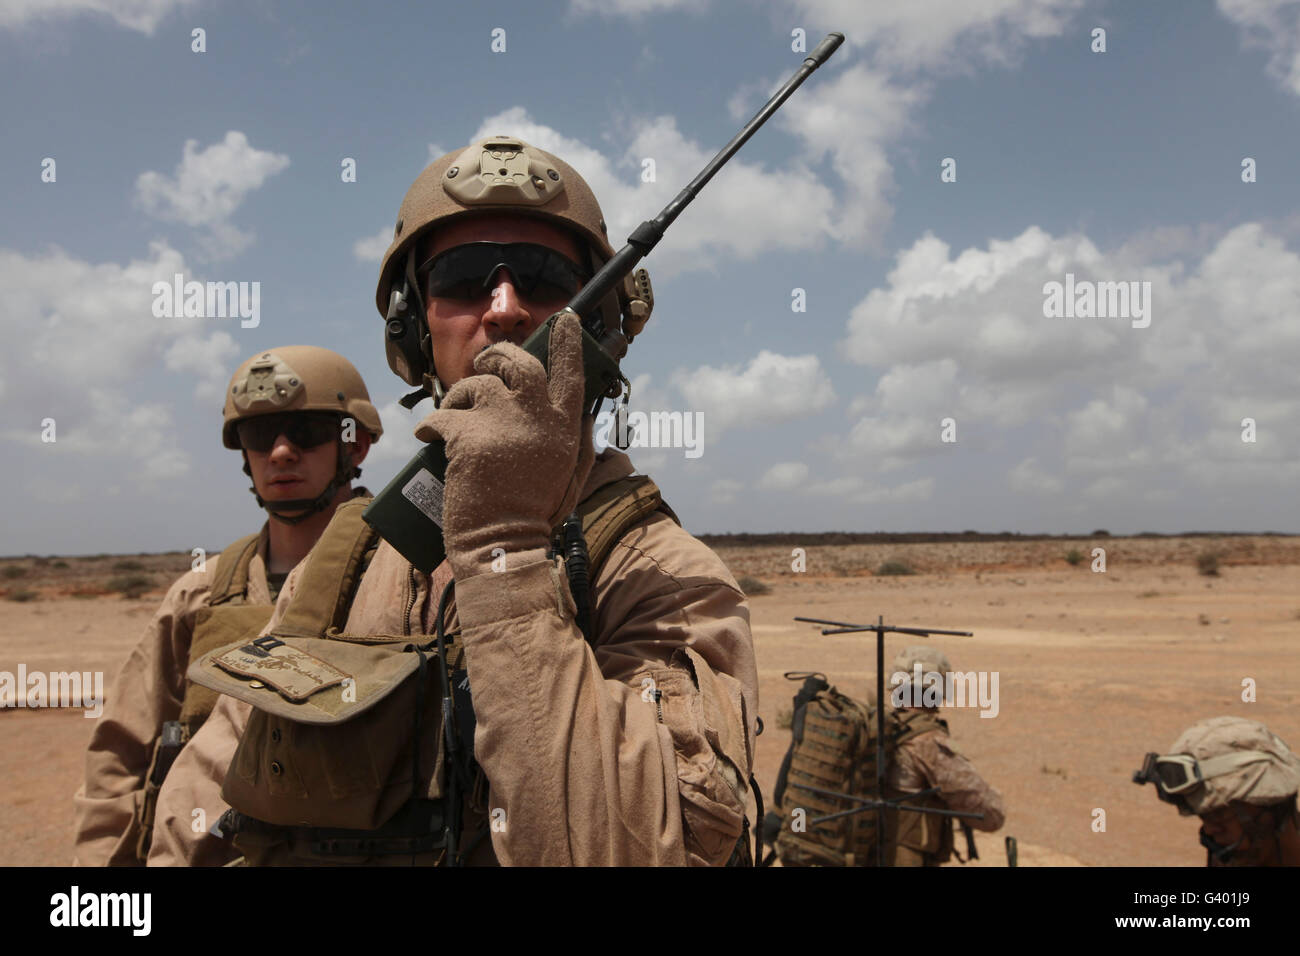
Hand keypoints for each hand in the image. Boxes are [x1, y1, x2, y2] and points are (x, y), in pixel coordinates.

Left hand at [414, 313, 594, 578]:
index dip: (567, 343)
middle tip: (484, 362)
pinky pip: (443, 415)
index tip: (565, 319)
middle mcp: (540, 420)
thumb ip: (578, 444)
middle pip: (520, 363)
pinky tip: (428, 435)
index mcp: (566, 430)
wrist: (501, 547)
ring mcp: (505, 425)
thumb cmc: (532, 517)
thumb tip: (582, 416)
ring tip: (453, 415)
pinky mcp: (470, 437)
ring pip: (476, 385)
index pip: (572, 374)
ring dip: (459, 396)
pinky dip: (432, 423)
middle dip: (498, 355)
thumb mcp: (569, 478)